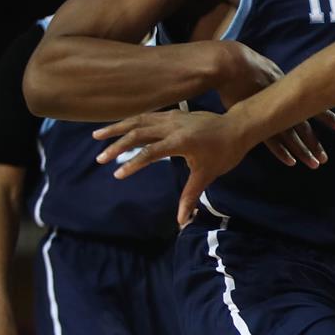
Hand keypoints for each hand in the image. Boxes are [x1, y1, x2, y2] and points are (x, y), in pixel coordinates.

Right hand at [95, 110, 247, 227]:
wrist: (238, 127)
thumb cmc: (224, 153)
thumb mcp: (207, 175)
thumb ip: (190, 196)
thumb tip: (181, 220)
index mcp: (180, 141)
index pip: (150, 152)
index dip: (133, 164)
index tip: (118, 175)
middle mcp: (172, 126)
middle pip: (138, 133)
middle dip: (117, 146)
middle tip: (100, 159)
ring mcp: (171, 117)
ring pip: (138, 120)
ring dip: (117, 129)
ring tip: (97, 136)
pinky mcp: (173, 113)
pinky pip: (147, 116)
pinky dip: (131, 122)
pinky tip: (120, 128)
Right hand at [217, 42, 334, 169]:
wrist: (232, 65)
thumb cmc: (247, 65)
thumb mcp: (271, 70)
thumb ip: (278, 81)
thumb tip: (282, 82)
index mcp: (289, 91)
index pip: (313, 107)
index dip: (327, 117)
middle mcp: (284, 104)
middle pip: (303, 128)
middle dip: (315, 144)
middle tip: (324, 158)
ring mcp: (271, 114)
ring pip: (292, 137)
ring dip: (303, 152)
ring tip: (315, 164)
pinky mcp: (255, 121)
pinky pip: (271, 140)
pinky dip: (282, 152)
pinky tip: (292, 162)